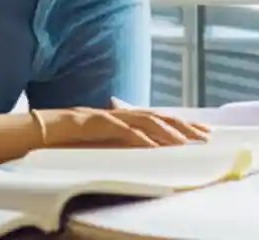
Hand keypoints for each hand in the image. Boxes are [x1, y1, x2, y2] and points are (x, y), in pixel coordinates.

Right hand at [46, 108, 209, 147]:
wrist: (53, 126)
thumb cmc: (84, 133)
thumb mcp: (114, 136)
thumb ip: (133, 137)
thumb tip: (155, 146)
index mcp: (132, 116)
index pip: (164, 118)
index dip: (186, 124)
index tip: (205, 131)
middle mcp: (128, 113)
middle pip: (162, 118)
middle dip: (185, 126)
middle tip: (205, 135)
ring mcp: (115, 117)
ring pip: (147, 122)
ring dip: (167, 132)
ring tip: (184, 142)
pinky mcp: (101, 124)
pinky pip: (123, 131)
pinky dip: (138, 138)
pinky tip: (151, 145)